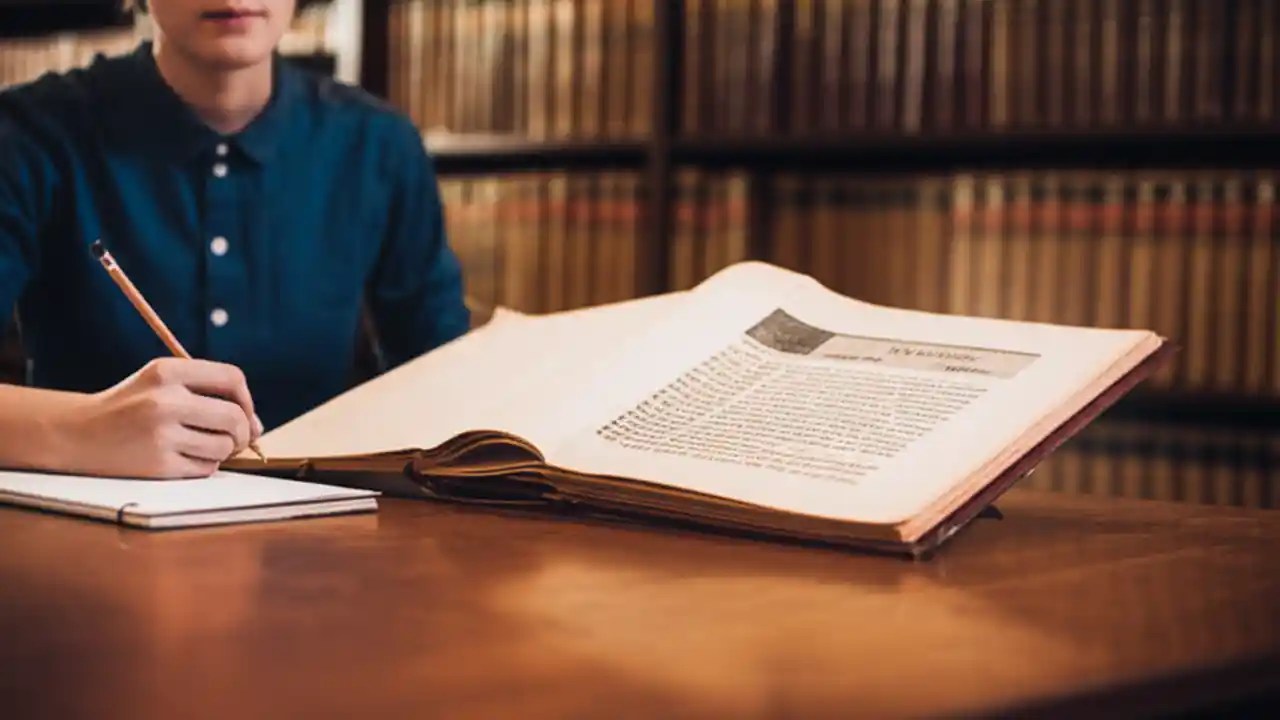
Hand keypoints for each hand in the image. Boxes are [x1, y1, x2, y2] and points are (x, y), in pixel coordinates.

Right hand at [58, 358, 263, 478]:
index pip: (232, 378)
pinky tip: (183, 458)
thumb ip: (208, 392)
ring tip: (200, 446)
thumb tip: (257, 426)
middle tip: (235, 439)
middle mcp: (164, 400)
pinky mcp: (159, 465)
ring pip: (224, 446)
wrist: (77, 434)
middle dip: (243, 432)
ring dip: (222, 451)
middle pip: (235, 418)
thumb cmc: (130, 407)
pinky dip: (204, 466)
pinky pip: (207, 468)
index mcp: (167, 371)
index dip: (247, 399)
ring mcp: (161, 435)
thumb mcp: (160, 382)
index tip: (245, 412)